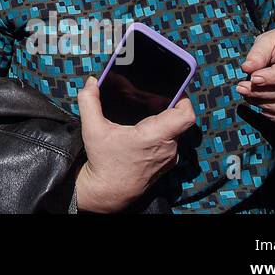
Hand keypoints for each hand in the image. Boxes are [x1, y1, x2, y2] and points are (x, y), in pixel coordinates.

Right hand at [74, 77, 194, 212]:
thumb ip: (89, 101)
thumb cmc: (104, 161)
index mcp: (155, 136)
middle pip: (175, 119)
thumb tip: (92, 82)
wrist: (108, 192)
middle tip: (145, 99)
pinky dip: (159, 133)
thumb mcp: (92, 129)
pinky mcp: (165, 164)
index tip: (175, 91)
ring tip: (141, 113)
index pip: (185, 116)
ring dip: (160, 120)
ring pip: (172, 131)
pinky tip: (140, 131)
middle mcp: (167, 148)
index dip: (184, 100)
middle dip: (162, 106)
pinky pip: (169, 142)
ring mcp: (168, 158)